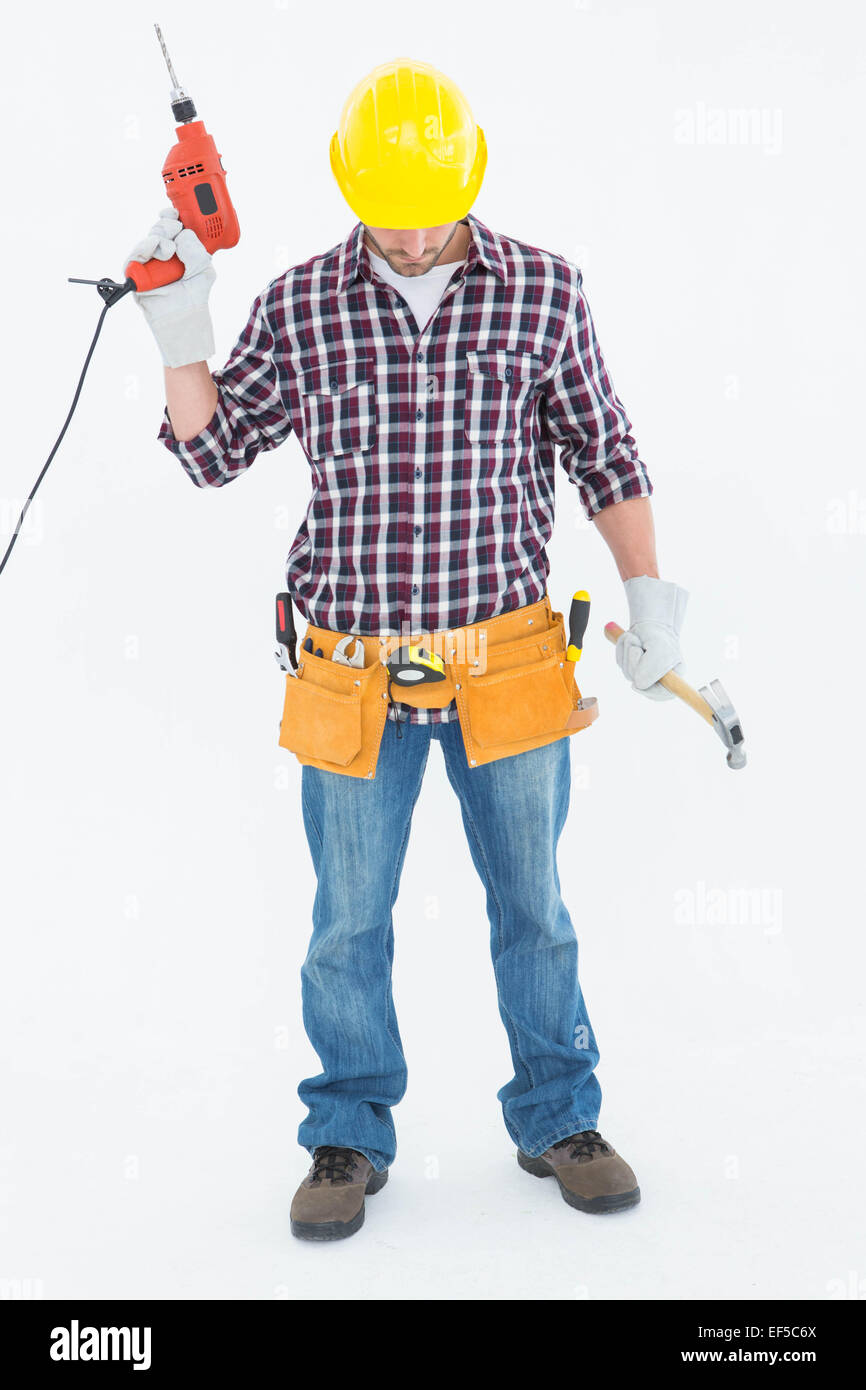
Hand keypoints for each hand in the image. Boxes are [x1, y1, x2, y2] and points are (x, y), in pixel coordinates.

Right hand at [125, 206, 215, 367]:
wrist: (186, 316)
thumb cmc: (195, 293)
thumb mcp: (203, 265)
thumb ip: (195, 245)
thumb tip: (179, 233)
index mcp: (177, 249)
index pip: (169, 224)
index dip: (170, 215)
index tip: (176, 213)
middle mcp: (160, 253)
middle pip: (157, 228)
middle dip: (167, 225)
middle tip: (176, 230)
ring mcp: (147, 263)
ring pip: (146, 239)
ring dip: (158, 237)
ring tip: (169, 250)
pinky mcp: (135, 275)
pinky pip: (133, 256)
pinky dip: (144, 248)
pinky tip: (154, 249)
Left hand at [615, 575, 687, 700]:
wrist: (650, 622)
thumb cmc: (660, 637)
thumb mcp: (660, 651)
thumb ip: (651, 669)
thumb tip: (637, 684)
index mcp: (673, 679)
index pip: (661, 695)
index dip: (649, 691)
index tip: (637, 684)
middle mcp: (657, 680)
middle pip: (639, 683)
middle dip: (635, 663)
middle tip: (641, 648)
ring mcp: (642, 674)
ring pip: (627, 671)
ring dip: (629, 652)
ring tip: (638, 642)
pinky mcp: (630, 666)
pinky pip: (620, 662)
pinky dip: (623, 649)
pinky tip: (633, 641)